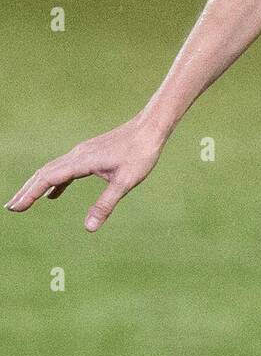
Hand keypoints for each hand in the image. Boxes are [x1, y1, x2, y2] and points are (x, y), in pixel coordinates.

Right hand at [5, 112, 165, 231]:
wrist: (151, 127)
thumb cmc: (141, 152)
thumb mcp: (126, 182)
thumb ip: (106, 204)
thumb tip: (88, 228)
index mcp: (82, 161)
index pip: (48, 178)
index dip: (30, 194)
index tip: (15, 208)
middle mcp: (77, 154)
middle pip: (44, 173)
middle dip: (26, 191)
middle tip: (10, 209)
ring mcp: (83, 152)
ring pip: (52, 169)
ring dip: (37, 186)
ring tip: (24, 203)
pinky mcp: (90, 153)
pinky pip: (65, 169)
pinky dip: (55, 182)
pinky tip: (54, 194)